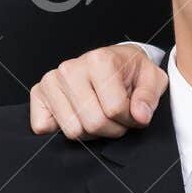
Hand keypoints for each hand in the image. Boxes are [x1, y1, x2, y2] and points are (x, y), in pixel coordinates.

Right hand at [30, 45, 167, 138]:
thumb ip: (149, 97)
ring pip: (73, 130)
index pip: (115, 110)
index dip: (130, 119)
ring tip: (99, 114)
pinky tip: (77, 114)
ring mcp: (51, 81)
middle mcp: (70, 68)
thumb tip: (140, 116)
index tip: (134, 113)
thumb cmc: (132, 71)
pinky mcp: (39, 94)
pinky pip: (44, 127)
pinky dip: (63, 128)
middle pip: (93, 123)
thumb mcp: (152, 79)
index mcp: (99, 61)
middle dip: (111, 129)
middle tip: (117, 117)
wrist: (114, 61)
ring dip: (91, 132)